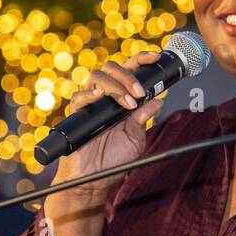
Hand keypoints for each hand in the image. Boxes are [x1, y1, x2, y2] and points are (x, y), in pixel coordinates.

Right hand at [50, 50, 166, 199]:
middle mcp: (105, 96)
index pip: (129, 70)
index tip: (156, 56)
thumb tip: (158, 100)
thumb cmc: (114, 159)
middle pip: (112, 68)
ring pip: (97, 78)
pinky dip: (91, 94)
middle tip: (140, 93)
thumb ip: (144, 119)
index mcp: (121, 98)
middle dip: (128, 76)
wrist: (94, 179)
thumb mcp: (136, 138)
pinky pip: (80, 98)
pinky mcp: (77, 114)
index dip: (141, 59)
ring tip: (128, 104)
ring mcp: (90, 103)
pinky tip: (101, 97)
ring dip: (116, 87)